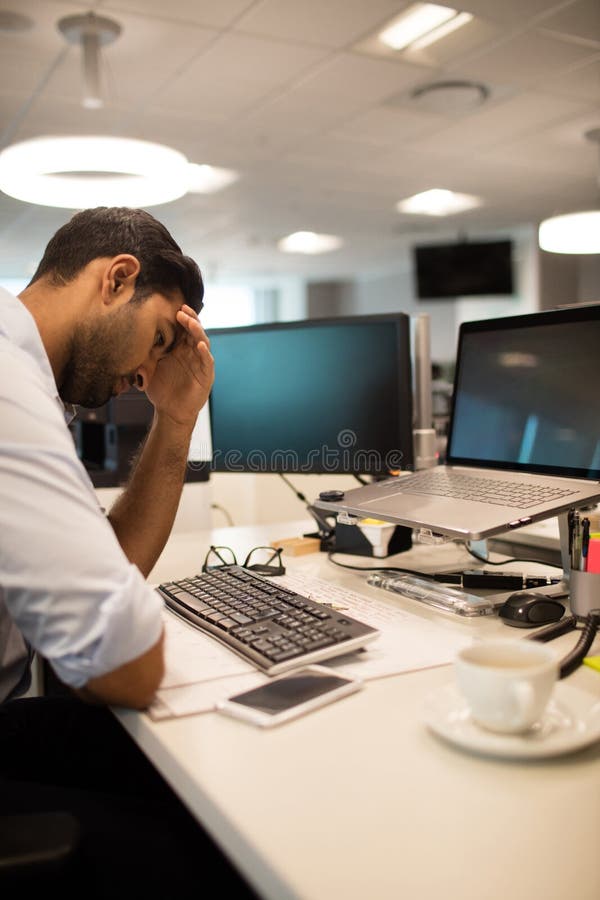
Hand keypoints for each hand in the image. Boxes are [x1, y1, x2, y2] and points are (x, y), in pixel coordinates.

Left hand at [145, 305, 214, 428]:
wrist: (169, 411)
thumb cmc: (161, 389)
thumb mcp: (149, 368)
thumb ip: (145, 354)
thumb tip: (131, 339)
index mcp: (180, 349)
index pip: (183, 329)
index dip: (181, 317)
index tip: (174, 306)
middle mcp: (192, 353)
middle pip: (194, 331)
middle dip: (189, 319)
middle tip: (181, 310)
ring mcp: (200, 363)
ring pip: (202, 342)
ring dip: (197, 331)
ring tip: (190, 322)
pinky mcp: (206, 375)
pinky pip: (207, 361)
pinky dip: (205, 353)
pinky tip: (200, 345)